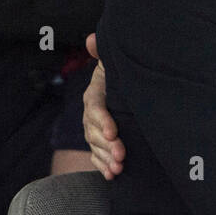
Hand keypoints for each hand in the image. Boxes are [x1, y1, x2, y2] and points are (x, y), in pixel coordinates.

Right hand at [83, 34, 124, 179]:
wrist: (124, 87)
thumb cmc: (120, 73)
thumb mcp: (113, 62)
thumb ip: (103, 52)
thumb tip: (92, 39)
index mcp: (95, 93)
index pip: (95, 108)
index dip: (103, 121)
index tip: (114, 133)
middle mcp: (91, 114)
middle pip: (94, 131)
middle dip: (107, 145)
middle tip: (121, 155)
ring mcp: (94, 130)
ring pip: (95, 146)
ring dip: (106, 159)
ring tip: (119, 168)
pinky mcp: (100, 143)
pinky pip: (97, 156)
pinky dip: (103, 167)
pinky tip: (112, 175)